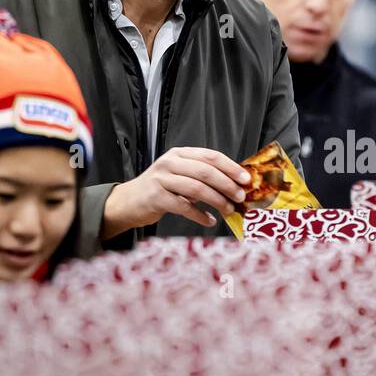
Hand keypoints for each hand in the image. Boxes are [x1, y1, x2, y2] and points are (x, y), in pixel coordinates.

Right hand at [102, 147, 250, 238]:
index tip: (246, 179)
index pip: (210, 156)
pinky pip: (184, 207)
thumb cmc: (161, 188)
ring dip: (217, 201)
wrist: (129, 201)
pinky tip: (209, 221)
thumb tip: (235, 185)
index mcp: (180, 154)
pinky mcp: (156, 198)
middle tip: (240, 197)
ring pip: (196, 189)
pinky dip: (200, 216)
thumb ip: (203, 176)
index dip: (231, 167)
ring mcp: (161, 179)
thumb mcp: (181, 175)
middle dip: (227, 185)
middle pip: (206, 172)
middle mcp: (170, 163)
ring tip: (228, 210)